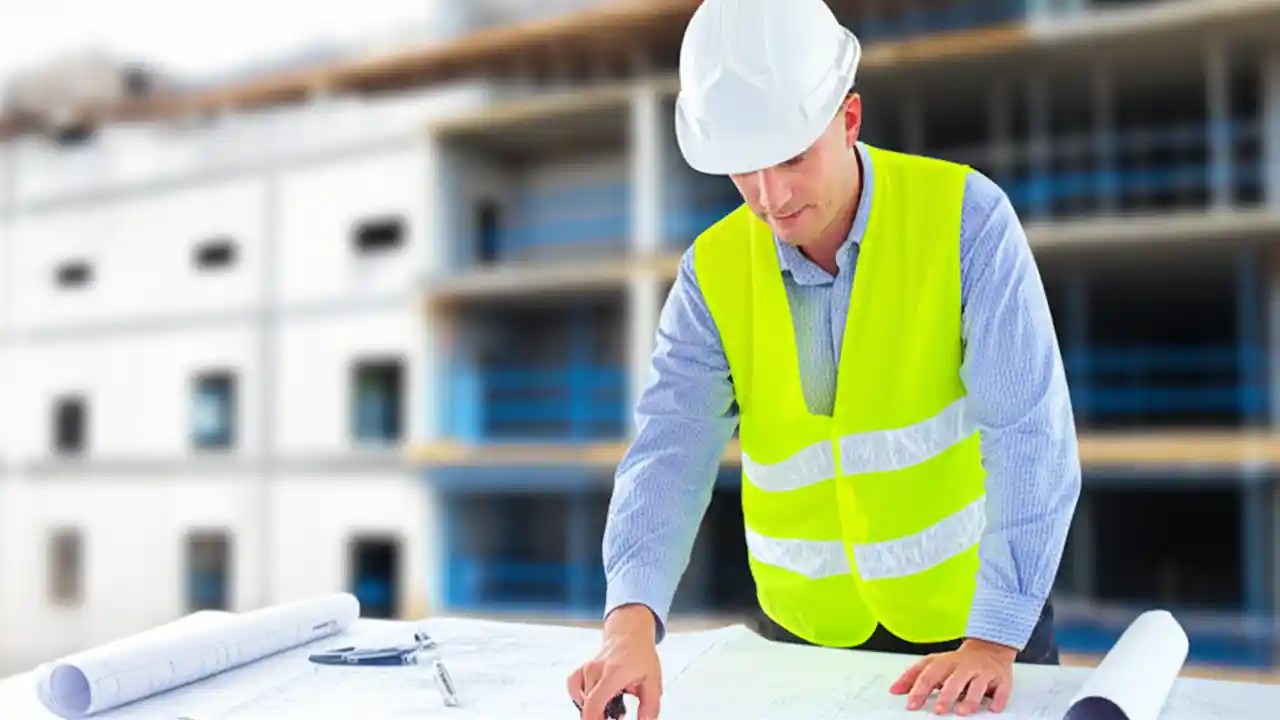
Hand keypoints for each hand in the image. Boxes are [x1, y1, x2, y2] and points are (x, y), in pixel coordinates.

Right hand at [567, 604, 662, 719]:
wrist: (630, 634)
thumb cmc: (640, 655)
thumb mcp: (653, 681)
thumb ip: (650, 706)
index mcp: (614, 672)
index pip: (595, 701)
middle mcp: (596, 669)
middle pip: (588, 703)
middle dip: (601, 716)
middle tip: (618, 716)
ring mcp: (586, 668)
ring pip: (580, 697)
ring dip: (592, 708)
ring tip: (608, 710)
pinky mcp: (581, 669)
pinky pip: (573, 687)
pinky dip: (580, 698)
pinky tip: (594, 701)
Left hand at [889, 638, 1017, 715]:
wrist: (989, 648)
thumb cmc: (958, 662)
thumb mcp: (933, 664)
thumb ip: (913, 677)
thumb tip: (894, 690)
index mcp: (945, 662)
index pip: (929, 675)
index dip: (919, 689)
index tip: (911, 704)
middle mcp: (964, 667)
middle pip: (954, 680)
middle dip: (946, 695)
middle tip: (939, 711)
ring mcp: (984, 672)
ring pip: (977, 685)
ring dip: (970, 699)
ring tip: (962, 711)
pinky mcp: (1002, 679)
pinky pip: (1001, 689)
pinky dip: (998, 699)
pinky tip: (993, 708)